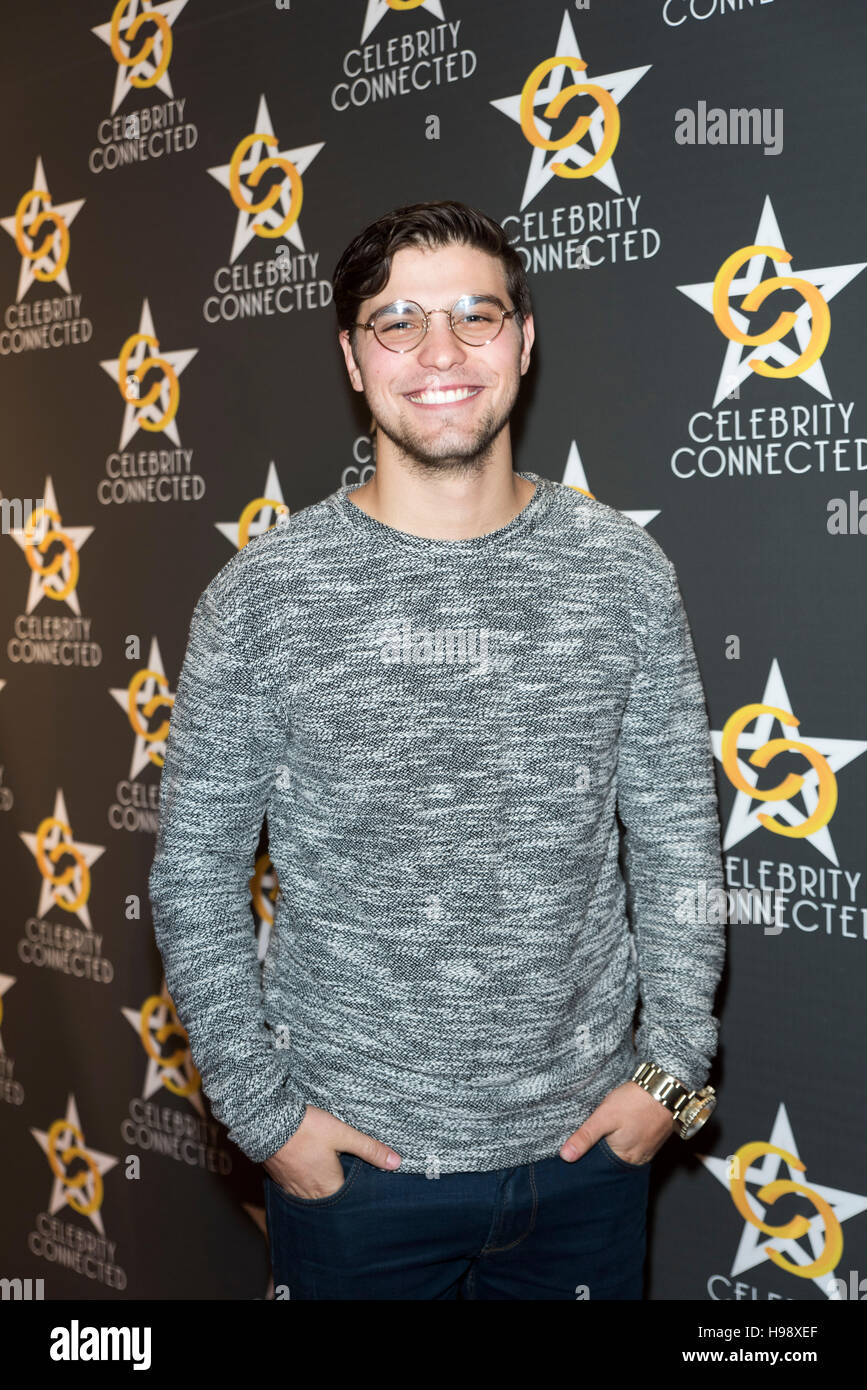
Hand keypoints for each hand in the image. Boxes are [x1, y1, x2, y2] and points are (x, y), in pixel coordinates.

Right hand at [262, 1104, 401, 1198]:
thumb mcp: (343, 1134)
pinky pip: (297, 1187)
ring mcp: (292, 1188)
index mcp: (329, 1188)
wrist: (266, 1122)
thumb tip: (396, 1162)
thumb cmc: (306, 1129)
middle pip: (331, 1197)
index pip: (349, 1198)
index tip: (363, 1181)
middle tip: (346, 1172)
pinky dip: (305, 1180)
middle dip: (340, 1188)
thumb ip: (369, 1149)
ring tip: (328, 1168)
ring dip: (321, 1184)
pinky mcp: (279, 1179)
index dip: (357, 1190)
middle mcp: (310, 1194)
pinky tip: (308, 1165)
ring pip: (313, 1193)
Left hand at [559, 1081, 675, 1164]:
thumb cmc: (636, 1102)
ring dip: (612, 1143)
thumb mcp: (604, 1116)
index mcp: (625, 1158)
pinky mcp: (652, 1139)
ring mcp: (647, 1150)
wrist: (666, 1087)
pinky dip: (624, 1137)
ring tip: (605, 1129)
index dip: (587, 1157)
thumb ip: (585, 1136)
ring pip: (622, 1151)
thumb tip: (566, 1156)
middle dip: (599, 1150)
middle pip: (611, 1160)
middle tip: (592, 1134)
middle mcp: (638, 1159)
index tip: (575, 1149)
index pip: (599, 1166)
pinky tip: (620, 1126)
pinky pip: (633, 1143)